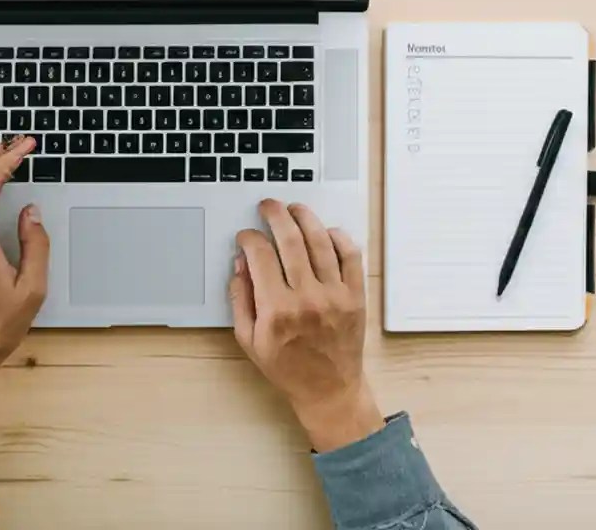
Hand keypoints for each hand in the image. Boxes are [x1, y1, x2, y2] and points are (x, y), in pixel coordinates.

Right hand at [229, 200, 381, 451]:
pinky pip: (350, 256)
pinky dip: (338, 237)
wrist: (328, 389)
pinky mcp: (355, 296)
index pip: (260, 256)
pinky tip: (325, 231)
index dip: (249, 238)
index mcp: (277, 309)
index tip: (246, 236)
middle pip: (290, 239)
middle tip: (268, 206)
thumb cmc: (286, 367)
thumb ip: (241, 298)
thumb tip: (240, 263)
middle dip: (275, 215)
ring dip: (305, 218)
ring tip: (294, 209)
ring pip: (320, 241)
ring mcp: (335, 295)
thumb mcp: (249, 339)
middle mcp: (307, 298)